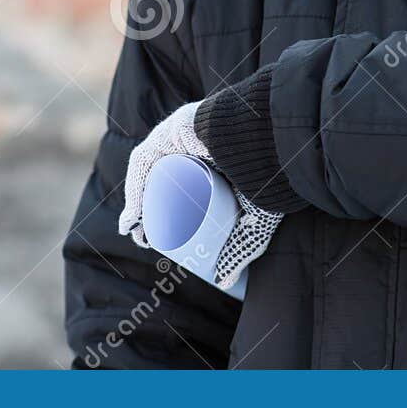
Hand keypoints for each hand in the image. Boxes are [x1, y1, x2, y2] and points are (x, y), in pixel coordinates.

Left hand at [117, 100, 283, 288]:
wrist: (274, 143)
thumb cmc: (269, 178)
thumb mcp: (255, 221)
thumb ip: (242, 250)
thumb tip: (224, 282)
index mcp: (211, 159)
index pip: (177, 189)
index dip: (161, 216)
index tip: (155, 242)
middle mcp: (193, 143)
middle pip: (161, 181)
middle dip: (146, 212)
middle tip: (146, 240)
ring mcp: (182, 132)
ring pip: (152, 171)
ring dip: (138, 202)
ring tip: (136, 230)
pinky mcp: (175, 125)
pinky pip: (147, 157)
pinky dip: (136, 185)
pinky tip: (132, 209)